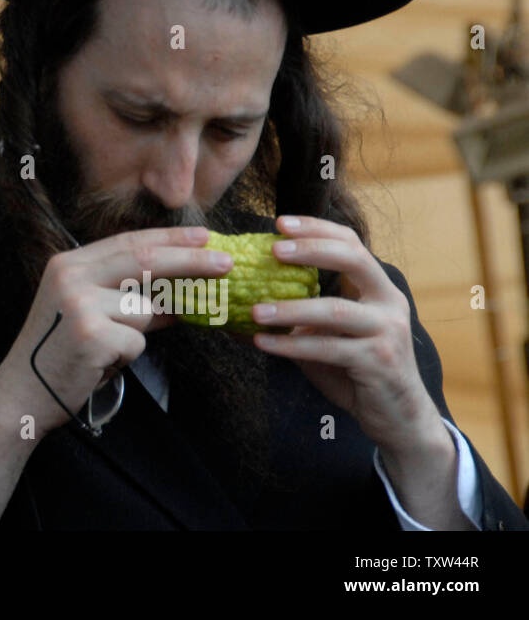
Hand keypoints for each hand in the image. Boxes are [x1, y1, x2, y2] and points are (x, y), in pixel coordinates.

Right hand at [0, 224, 232, 435]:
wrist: (23, 393)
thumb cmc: (61, 353)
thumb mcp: (90, 314)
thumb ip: (130, 297)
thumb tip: (182, 292)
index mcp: (69, 263)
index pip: (129, 242)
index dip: (169, 239)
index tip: (205, 237)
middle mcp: (71, 276)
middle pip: (145, 260)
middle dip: (191, 261)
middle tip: (227, 263)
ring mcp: (79, 303)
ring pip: (145, 309)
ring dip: (138, 333)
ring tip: (106, 349)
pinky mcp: (91, 333)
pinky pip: (137, 341)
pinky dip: (127, 356)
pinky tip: (100, 363)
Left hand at [247, 215, 444, 452]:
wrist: (397, 416)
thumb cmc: (357, 369)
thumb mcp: (327, 336)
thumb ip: (298, 317)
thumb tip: (242, 302)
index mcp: (377, 288)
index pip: (351, 243)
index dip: (317, 229)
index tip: (280, 223)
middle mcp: (388, 302)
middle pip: (354, 260)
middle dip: (312, 250)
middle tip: (274, 249)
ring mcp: (387, 331)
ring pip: (335, 311)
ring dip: (291, 309)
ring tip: (255, 310)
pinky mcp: (378, 361)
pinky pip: (328, 348)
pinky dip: (292, 345)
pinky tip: (264, 342)